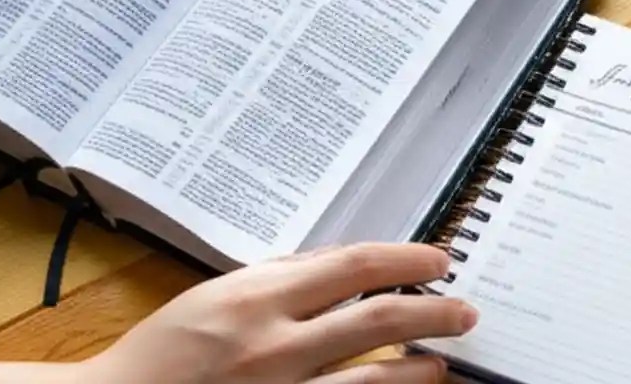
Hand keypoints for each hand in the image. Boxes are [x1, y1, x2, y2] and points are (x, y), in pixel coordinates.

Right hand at [82, 243, 472, 383]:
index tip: (440, 260)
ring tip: (440, 365)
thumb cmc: (164, 350)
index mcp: (258, 297)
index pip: (354, 266)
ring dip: (419, 370)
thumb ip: (281, 274)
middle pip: (378, 318)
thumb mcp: (217, 293)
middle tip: (466, 311)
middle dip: (433, 312)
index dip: (407, 258)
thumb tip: (345, 262)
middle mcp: (274, 345)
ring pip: (374, 380)